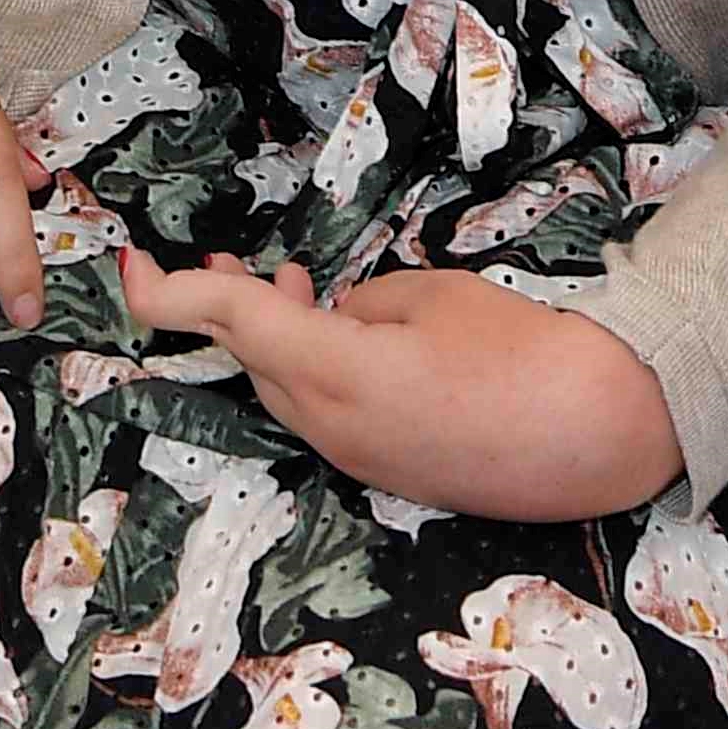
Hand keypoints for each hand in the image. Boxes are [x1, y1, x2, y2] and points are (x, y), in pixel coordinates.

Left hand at [114, 257, 684, 515]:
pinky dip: (311, 370)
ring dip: (270, 338)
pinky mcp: (384, 470)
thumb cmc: (521, 351)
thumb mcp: (435, 298)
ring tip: (283, 283)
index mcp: (334, 373)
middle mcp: (327, 426)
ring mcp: (354, 456)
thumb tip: (344, 320)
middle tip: (211, 258)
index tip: (133, 267)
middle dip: (224, 309)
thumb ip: (368, 303)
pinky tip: (341, 335)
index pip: (230, 324)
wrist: (594, 432)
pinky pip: (322, 413)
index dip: (171, 295)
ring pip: (282, 390)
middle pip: (249, 362)